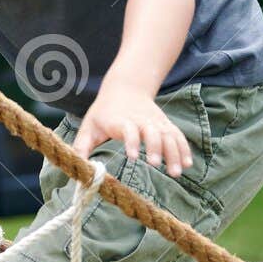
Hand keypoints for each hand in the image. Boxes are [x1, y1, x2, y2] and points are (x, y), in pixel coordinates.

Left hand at [73, 76, 192, 176]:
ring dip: (174, 153)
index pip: (129, 130)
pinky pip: (177, 136)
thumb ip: (82, 146)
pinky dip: (184, 149)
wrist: (125, 88)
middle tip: (155, 164)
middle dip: (156, 148)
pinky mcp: (165, 125)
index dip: (132, 141)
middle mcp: (141, 121)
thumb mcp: (89, 126)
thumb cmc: (104, 111)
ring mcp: (156, 122)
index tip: (133, 156)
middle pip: (153, 132)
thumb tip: (75, 168)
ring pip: (169, 136)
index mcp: (121, 121)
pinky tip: (187, 164)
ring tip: (176, 173)